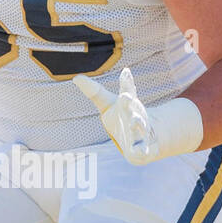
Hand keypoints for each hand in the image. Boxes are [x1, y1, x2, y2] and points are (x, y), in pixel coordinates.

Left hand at [73, 66, 203, 165]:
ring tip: (134, 122)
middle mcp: (136, 114)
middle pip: (134, 107)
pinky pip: (143, 149)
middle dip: (129, 102)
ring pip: (140, 127)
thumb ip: (94, 92)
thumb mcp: (107, 104)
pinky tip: (139, 151)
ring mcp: (141, 131)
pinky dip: (142, 150)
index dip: (126, 82)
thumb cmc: (122, 117)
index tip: (125, 71)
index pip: (127, 89)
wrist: (145, 137)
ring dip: (138, 124)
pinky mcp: (143, 147)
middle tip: (126, 96)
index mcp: (127, 103)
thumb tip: (76, 78)